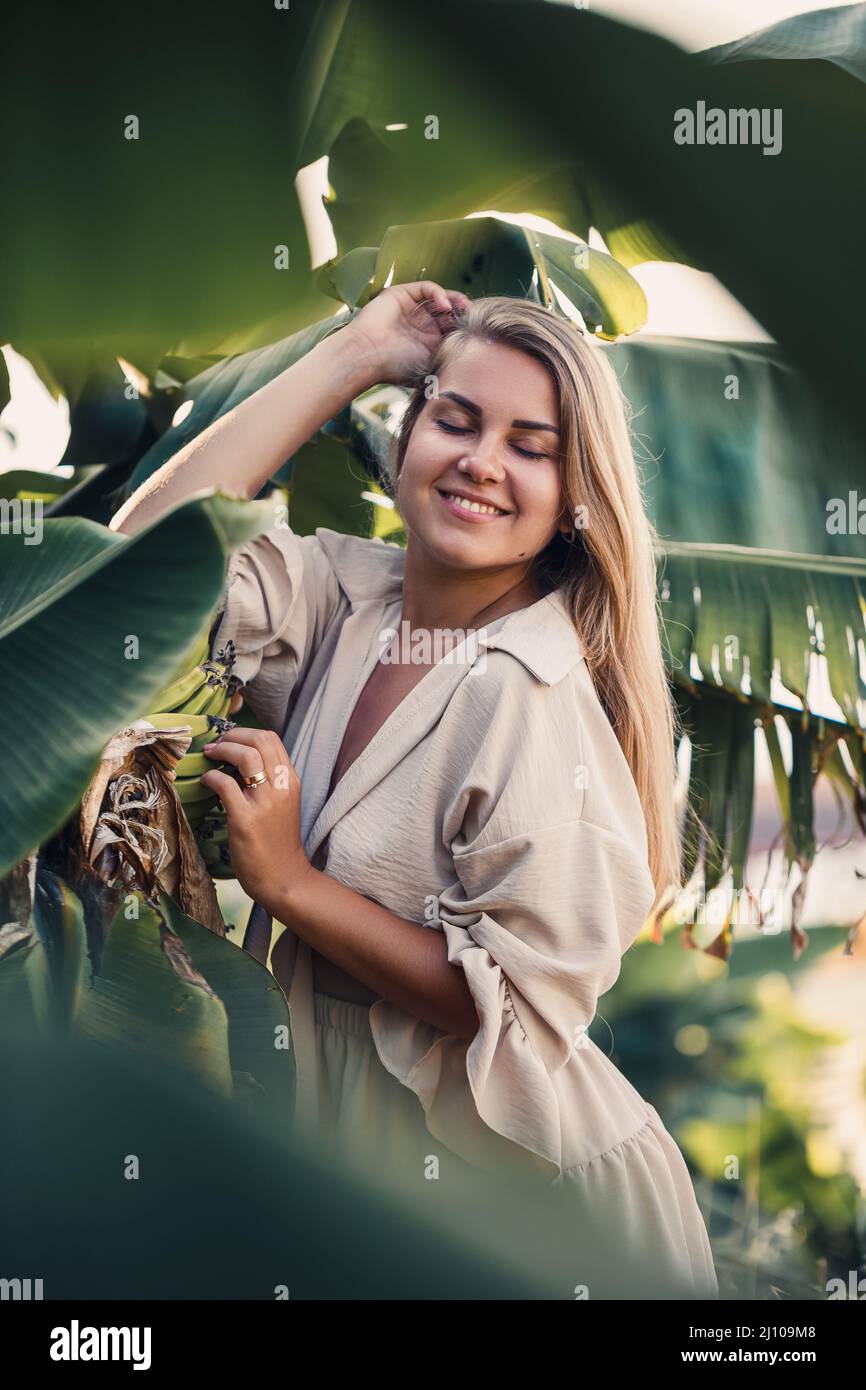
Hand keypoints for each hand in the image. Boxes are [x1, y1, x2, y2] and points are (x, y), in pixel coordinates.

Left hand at [200, 728, 312, 917]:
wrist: (283, 878)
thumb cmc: (277, 842)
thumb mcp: (282, 803)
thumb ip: (268, 781)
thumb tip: (239, 760)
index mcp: (291, 780)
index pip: (272, 738)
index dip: (246, 733)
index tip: (229, 741)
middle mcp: (282, 787)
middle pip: (260, 740)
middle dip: (232, 736)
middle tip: (216, 746)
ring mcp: (265, 803)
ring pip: (245, 756)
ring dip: (222, 750)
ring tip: (210, 756)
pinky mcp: (246, 820)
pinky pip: (225, 785)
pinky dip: (211, 777)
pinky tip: (206, 782)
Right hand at [346, 280, 471, 386]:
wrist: (368, 356)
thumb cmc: (395, 367)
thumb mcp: (429, 367)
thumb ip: (448, 362)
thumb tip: (472, 365)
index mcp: (429, 341)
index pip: (453, 328)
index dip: (466, 327)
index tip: (478, 331)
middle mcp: (421, 323)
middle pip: (450, 311)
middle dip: (463, 313)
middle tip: (475, 317)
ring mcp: (412, 308)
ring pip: (441, 298)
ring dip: (455, 301)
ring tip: (464, 308)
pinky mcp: (403, 294)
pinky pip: (427, 288)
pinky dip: (439, 293)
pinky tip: (444, 306)